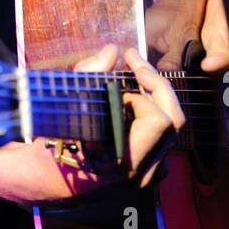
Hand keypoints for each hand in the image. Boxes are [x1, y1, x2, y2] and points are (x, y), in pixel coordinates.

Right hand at [35, 43, 184, 194]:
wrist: (54, 177)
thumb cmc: (58, 142)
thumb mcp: (67, 104)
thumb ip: (90, 73)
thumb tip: (112, 51)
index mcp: (125, 160)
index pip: (157, 121)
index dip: (141, 96)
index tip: (118, 86)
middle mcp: (143, 171)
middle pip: (174, 120)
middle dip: (157, 87)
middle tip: (136, 66)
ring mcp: (150, 174)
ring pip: (171, 128)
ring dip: (154, 100)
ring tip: (132, 84)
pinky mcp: (151, 172)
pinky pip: (164, 138)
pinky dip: (152, 115)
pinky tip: (132, 106)